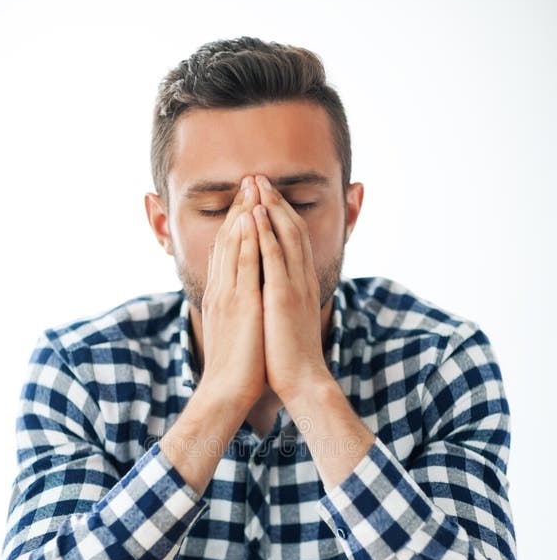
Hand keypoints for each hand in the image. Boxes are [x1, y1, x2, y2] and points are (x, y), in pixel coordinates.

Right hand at [198, 176, 265, 412]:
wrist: (226, 392)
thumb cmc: (235, 368)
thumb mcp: (234, 331)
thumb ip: (238, 312)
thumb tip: (246, 302)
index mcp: (220, 296)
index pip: (228, 251)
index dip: (237, 223)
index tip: (247, 201)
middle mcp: (221, 290)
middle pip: (230, 240)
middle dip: (240, 208)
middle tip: (250, 180)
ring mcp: (229, 295)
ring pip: (235, 245)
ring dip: (244, 213)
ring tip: (252, 186)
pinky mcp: (240, 304)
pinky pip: (244, 263)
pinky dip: (248, 238)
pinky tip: (254, 217)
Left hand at [252, 175, 331, 404]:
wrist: (303, 381)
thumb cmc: (290, 357)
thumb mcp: (287, 321)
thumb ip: (282, 301)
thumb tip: (270, 292)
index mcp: (302, 285)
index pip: (292, 240)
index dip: (279, 214)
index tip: (264, 195)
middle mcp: (302, 279)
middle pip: (290, 229)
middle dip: (274, 201)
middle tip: (258, 177)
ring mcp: (294, 286)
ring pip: (285, 236)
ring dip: (270, 207)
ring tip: (255, 183)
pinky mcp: (283, 297)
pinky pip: (274, 257)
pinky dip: (266, 232)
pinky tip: (255, 214)